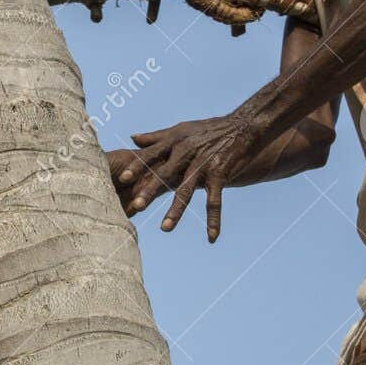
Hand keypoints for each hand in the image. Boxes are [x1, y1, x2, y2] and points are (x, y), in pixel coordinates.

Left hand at [118, 114, 262, 239]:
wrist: (242, 126)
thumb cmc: (208, 128)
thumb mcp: (180, 129)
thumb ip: (156, 137)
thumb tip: (133, 138)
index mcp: (174, 143)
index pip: (151, 155)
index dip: (137, 166)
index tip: (123, 179)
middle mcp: (186, 153)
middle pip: (165, 174)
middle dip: (150, 190)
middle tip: (136, 206)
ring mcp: (203, 164)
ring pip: (186, 190)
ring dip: (175, 210)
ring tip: (165, 228)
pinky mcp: (220, 174)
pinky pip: (215, 201)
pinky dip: (214, 220)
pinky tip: (211, 238)